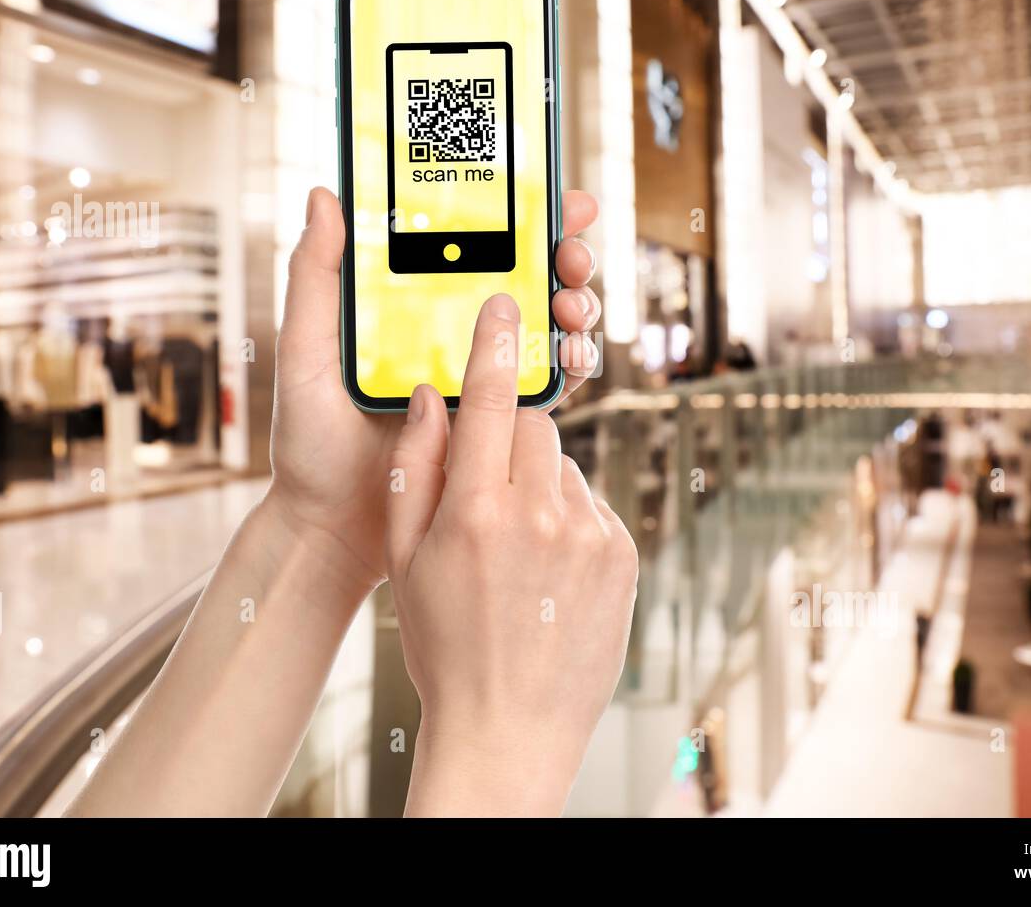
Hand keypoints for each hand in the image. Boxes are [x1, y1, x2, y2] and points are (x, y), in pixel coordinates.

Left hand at [267, 188, 602, 601]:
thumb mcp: (305, 352)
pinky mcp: (499, 423)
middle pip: (526, 279)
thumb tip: (326, 196)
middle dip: (563, 258)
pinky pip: (548, 386)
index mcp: (414, 307)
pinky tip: (573, 353)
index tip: (552, 195)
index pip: (475, 246)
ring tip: (571, 306)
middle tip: (570, 254)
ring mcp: (480, 378)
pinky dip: (572, 363)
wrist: (332, 526)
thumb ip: (315, 279)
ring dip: (575, 305)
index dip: (522, 215)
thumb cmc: (309, 442)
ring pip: (547, 326)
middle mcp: (453, 334)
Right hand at [385, 294, 637, 816]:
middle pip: (536, 428)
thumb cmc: (445, 645)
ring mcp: (591, 537)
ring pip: (564, 468)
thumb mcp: (406, 560)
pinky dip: (569, 517)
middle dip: (511, 440)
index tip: (504, 302)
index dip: (496, 344)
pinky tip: (548, 569)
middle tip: (488, 490)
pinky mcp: (623, 556)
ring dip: (540, 485)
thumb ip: (415, 470)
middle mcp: (542, 516)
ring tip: (517, 551)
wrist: (509, 729)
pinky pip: (592, 505)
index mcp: (477, 513)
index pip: (492, 401)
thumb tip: (431, 397)